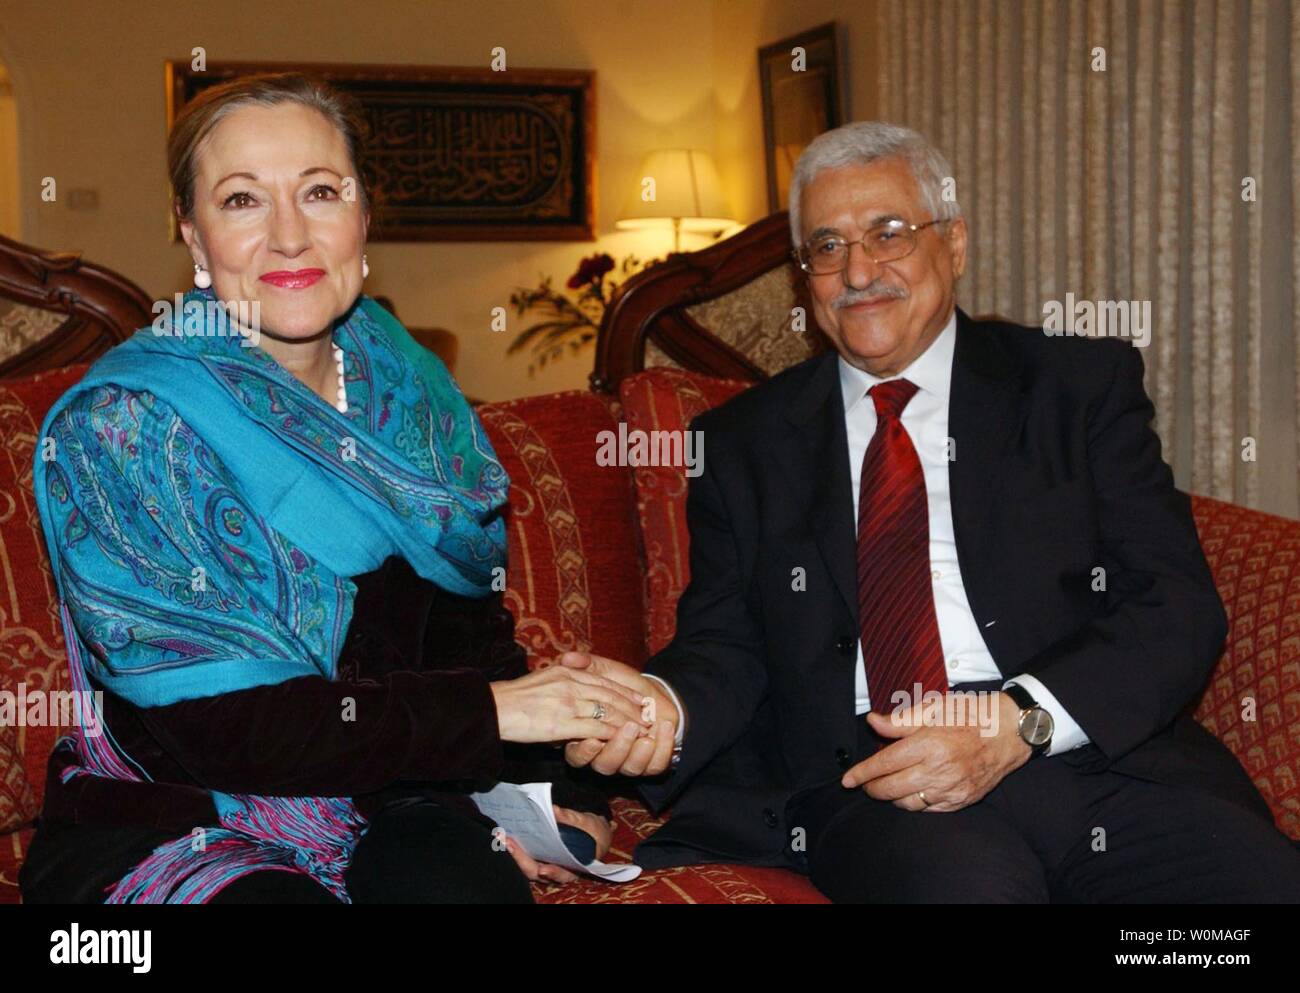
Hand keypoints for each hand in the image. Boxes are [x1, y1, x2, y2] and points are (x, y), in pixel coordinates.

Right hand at [489, 664, 650, 743]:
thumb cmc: (514, 698)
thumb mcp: (543, 678)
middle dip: (632, 706)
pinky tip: (621, 739)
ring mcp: (568, 702)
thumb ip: (562, 678)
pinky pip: (595, 727)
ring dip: (627, 721)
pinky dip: (612, 733)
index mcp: (566, 672)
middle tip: (649, 716)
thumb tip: (575, 680)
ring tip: (641, 729)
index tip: (640, 698)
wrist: (495, 707)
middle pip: (611, 694)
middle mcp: (570, 683)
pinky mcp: (563, 722)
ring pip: (607, 711)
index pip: (603, 680)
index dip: (625, 691)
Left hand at [502, 805, 612, 884]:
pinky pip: (523, 855)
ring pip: (525, 865)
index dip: (552, 872)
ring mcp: (543, 863)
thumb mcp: (588, 823)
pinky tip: (504, 834)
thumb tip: (553, 810)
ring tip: (501, 836)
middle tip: (507, 842)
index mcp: (572, 866)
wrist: (593, 831)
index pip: (560, 874)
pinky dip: (513, 847)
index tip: (543, 869)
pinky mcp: (536, 855)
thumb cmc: (593, 831)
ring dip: (512, 852)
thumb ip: (571, 818)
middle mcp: (555, 869)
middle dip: (520, 858)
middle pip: (535, 871)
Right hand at [552, 651, 679, 776]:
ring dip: (637, 751)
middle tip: (628, 728)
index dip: (584, 750)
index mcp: (586, 739)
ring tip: (645, 729)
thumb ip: (587, 665)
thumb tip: (569, 657)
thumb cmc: (621, 685)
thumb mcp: (603, 671)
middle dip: (616, 748)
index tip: (593, 739)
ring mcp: (628, 761)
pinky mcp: (650, 762)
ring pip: (628, 768)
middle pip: (603, 765)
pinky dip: (661, 747)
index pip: (578, 755)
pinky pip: (654, 765)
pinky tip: (663, 727)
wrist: (652, 694)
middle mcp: (605, 755)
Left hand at [840, 691, 1031, 811]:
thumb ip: (900, 720)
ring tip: (887, 786)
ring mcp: (952, 788)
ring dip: (892, 798)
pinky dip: (915, 804)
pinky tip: (911, 793)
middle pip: (891, 788)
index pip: (884, 764)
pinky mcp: (963, 800)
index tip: (848, 780)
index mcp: (929, 744)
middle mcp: (939, 770)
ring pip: (908, 804)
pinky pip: (929, 810)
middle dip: (872, 788)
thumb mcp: (934, 708)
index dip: (862, 773)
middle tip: (865, 783)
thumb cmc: (971, 714)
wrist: (1011, 732)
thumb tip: (872, 721)